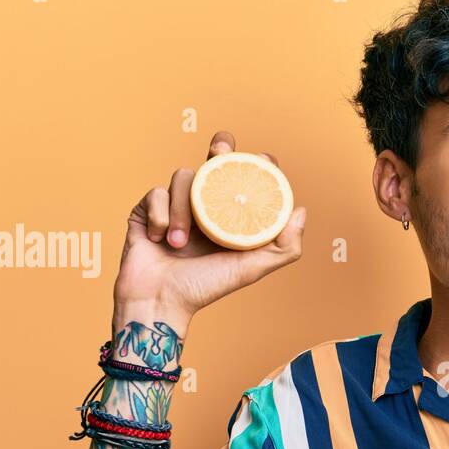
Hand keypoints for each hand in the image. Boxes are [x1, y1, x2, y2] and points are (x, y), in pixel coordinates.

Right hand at [113, 131, 307, 327]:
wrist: (160, 301)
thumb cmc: (205, 288)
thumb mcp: (251, 269)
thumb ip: (283, 247)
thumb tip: (301, 211)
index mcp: (228, 216)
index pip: (244, 178)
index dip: (254, 163)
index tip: (262, 159)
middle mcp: (203, 206)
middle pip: (213, 160)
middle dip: (221, 148)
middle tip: (220, 152)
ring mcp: (175, 205)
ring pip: (183, 177)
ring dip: (182, 210)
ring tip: (180, 243)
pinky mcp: (148, 208)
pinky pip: (156, 193)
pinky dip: (160, 216)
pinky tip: (161, 239)